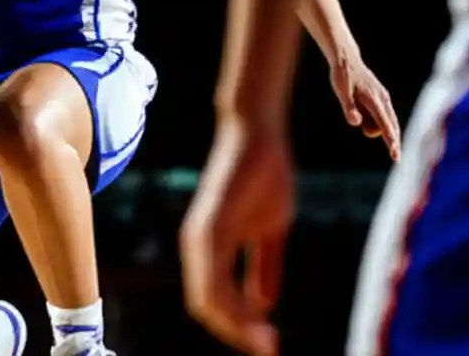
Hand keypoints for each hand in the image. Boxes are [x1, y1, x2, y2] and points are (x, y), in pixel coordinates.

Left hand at [181, 118, 293, 355]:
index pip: (215, 301)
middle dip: (237, 334)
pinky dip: (235, 305)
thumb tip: (264, 305)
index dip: (239, 327)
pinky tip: (260, 318)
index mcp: (209, 249)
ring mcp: (200, 237)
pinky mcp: (210, 227)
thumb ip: (264, 266)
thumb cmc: (264, 176)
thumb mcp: (270, 230)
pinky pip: (214, 277)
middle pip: (206, 308)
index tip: (270, 345)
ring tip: (267, 344)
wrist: (259, 134)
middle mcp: (197, 247)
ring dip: (237, 327)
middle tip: (269, 351)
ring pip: (207, 299)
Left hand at [330, 55, 400, 159]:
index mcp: (373, 100)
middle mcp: (383, 99)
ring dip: (375, 127)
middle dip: (393, 140)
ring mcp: (384, 98)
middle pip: (392, 126)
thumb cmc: (342, 77)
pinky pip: (384, 115)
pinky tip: (361, 112)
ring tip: (356, 111)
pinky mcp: (382, 97)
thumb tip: (355, 123)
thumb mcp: (341, 92)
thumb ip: (348, 108)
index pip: (385, 125)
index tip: (395, 154)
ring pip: (387, 121)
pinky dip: (376, 121)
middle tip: (395, 157)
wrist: (346, 60)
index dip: (390, 141)